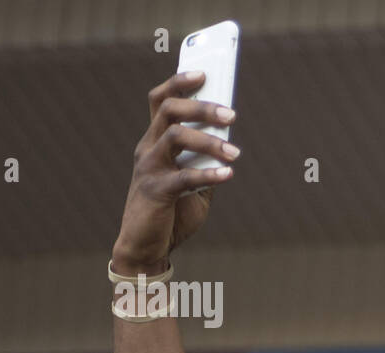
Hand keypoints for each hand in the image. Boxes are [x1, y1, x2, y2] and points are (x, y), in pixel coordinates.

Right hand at [111, 71, 239, 274]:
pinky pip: (183, 176)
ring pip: (176, 136)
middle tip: (232, 115)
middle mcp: (148, 148)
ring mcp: (149, 168)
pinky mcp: (155, 191)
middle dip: (202, 107)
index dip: (179, 83)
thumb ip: (207, 161)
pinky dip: (209, 174)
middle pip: (169, 110)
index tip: (204, 73)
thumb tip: (230, 140)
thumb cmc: (172, 212)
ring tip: (236, 153)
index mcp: (155, 142)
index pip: (161, 101)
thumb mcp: (194, 182)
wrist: (148, 247)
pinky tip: (228, 174)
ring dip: (210, 141)